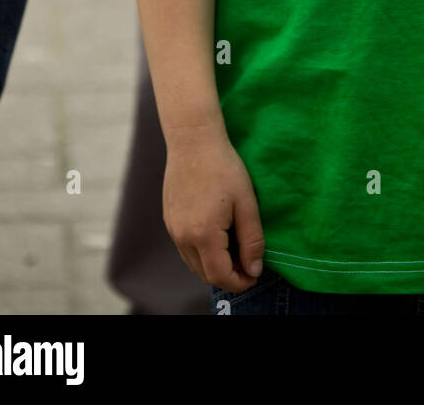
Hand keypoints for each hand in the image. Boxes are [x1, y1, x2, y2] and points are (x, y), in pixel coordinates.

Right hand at [163, 125, 265, 291]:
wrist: (193, 140)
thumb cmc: (224, 167)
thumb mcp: (246, 202)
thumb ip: (252, 239)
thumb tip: (254, 270)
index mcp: (203, 234)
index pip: (220, 276)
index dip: (239, 282)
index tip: (254, 274)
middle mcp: (183, 237)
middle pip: (205, 274)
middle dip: (228, 276)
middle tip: (247, 262)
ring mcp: (173, 229)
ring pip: (193, 263)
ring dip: (213, 265)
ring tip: (234, 249)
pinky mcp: (169, 220)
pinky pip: (185, 248)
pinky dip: (201, 252)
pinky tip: (217, 235)